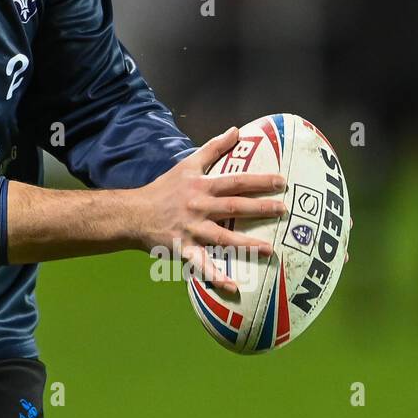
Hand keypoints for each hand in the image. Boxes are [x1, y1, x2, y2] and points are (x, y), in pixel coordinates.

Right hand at [131, 126, 286, 291]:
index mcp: (201, 187)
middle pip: (233, 206)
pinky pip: (202, 264)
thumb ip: (213, 148)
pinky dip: (216, 276)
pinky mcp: (183, 248)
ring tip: (270, 250)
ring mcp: (191, 229)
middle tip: (284, 211)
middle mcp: (198, 207)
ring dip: (246, 244)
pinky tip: (234, 287)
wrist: (133, 213)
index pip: (235, 181)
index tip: (281, 182)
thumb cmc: (163, 189)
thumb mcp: (187, 165)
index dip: (258, 181)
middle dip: (259, 208)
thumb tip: (235, 130)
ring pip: (222, 237)